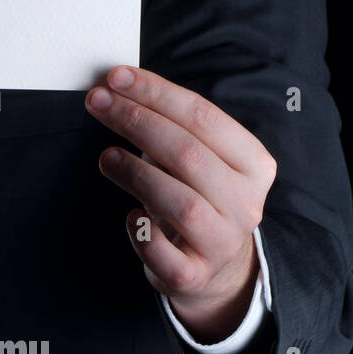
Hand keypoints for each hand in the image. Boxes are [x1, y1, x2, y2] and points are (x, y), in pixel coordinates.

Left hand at [86, 66, 275, 341]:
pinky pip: (163, 253)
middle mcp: (246, 203)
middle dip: (137, 121)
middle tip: (99, 104)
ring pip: (180, 202)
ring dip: (136, 173)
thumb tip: (119, 91)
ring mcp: (223, 242)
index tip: (115, 78)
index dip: (156, 93)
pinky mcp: (195, 275)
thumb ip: (170, 128)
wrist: (213, 268)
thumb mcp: (198, 161)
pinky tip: (130, 216)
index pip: (203, 116)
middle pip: (188, 153)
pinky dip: (143, 233)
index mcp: (254, 164)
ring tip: (106, 157)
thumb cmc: (197, 198)